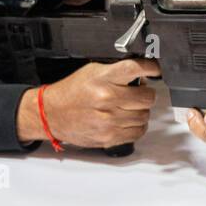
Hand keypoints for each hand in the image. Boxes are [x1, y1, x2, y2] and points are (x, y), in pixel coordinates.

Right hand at [18, 59, 159, 147]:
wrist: (51, 114)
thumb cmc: (72, 92)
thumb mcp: (92, 71)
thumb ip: (116, 71)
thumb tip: (143, 73)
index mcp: (102, 79)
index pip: (135, 69)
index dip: (151, 68)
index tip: (155, 69)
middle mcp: (107, 99)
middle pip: (147, 97)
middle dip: (146, 93)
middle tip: (138, 92)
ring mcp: (109, 120)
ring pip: (145, 115)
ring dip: (141, 110)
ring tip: (129, 107)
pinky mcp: (109, 137)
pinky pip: (138, 132)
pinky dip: (138, 125)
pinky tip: (128, 119)